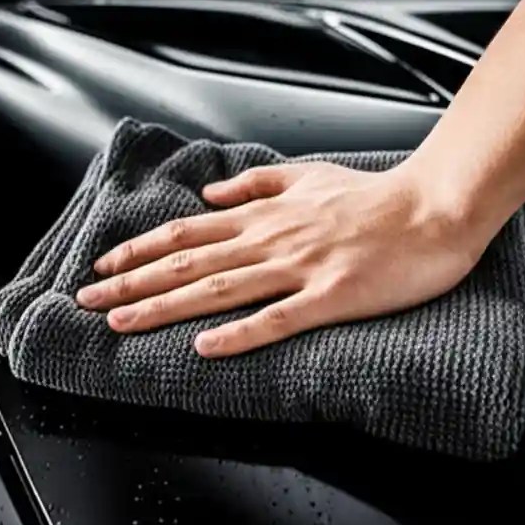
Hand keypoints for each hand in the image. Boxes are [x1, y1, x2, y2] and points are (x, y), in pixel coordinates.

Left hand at [75, 161, 496, 357]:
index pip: (187, 231)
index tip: (102, 266)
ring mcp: (300, 267)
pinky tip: (203, 348)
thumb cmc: (375, 195)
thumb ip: (256, 185)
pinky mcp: (332, 296)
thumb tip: (208, 191)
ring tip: (121, 323)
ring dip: (165, 307)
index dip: (139, 250)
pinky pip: (277, 319)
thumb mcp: (307, 175)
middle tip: (87, 301)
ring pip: (218, 288)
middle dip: (132, 283)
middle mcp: (271, 239)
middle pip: (187, 262)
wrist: (436, 207)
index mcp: (264, 215)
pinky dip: (238, 334)